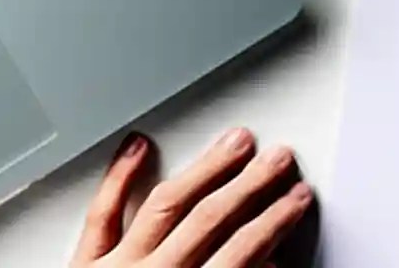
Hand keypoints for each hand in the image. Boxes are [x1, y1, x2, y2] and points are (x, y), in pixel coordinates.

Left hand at [71, 129, 313, 267]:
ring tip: (232, 144)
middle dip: (251, 185)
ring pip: (166, 205)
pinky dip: (119, 178)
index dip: (274, 221)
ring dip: (204, 170)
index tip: (297, 198)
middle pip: (210, 219)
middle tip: (279, 160)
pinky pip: (101, 215)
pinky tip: (137, 150)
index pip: (241, 253)